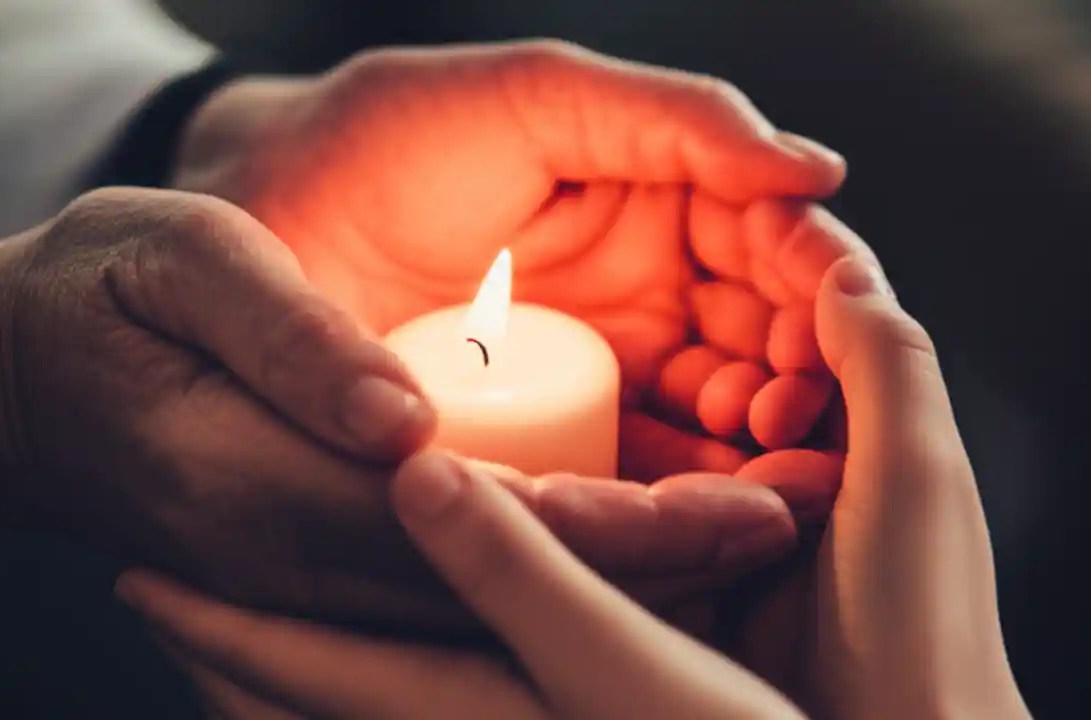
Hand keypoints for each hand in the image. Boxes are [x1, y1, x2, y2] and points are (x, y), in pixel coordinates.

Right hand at [115, 251, 1030, 719]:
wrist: (16, 379)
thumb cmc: (94, 304)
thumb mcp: (176, 270)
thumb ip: (285, 343)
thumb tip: (397, 423)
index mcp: (272, 494)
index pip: (482, 531)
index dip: (621, 529)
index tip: (745, 507)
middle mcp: (304, 565)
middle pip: (511, 592)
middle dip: (655, 569)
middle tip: (789, 523)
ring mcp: (311, 584)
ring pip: (495, 607)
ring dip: (622, 582)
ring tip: (748, 535)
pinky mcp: (322, 568)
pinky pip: (456, 593)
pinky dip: (557, 576)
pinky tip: (636, 540)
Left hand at [176, 41, 849, 473]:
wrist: (263, 214)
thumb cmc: (390, 136)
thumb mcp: (537, 97)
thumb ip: (672, 120)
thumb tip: (815, 169)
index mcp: (660, 203)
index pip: (776, 248)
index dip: (814, 280)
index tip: (826, 307)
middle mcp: (645, 297)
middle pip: (764, 351)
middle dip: (796, 385)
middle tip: (788, 414)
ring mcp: (601, 379)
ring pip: (715, 430)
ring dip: (756, 459)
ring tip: (774, 481)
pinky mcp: (546, 446)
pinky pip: (629, 481)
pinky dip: (679, 502)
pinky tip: (712, 515)